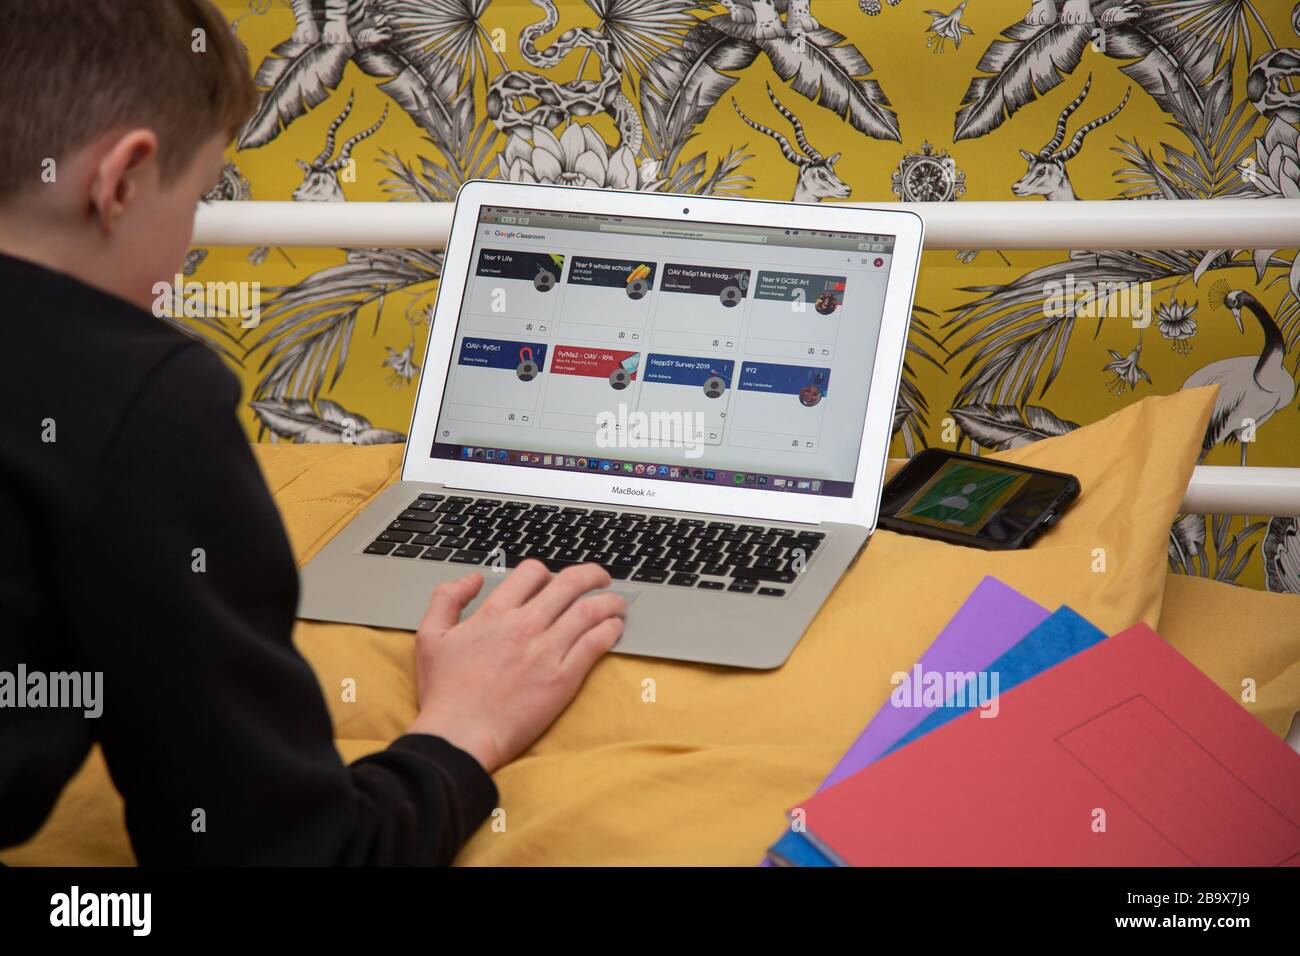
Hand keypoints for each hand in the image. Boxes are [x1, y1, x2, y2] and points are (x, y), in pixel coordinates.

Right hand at [406, 560, 625, 772]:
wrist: (459, 736)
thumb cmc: (445, 693)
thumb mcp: (431, 636)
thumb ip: (447, 599)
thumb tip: (472, 579)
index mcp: (495, 613)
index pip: (532, 573)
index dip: (547, 571)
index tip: (555, 580)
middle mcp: (524, 626)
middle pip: (570, 583)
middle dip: (592, 575)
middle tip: (602, 578)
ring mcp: (546, 651)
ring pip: (590, 610)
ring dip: (609, 601)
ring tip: (617, 603)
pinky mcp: (563, 679)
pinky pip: (595, 644)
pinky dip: (610, 630)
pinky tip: (615, 628)